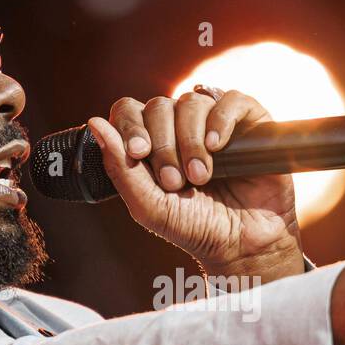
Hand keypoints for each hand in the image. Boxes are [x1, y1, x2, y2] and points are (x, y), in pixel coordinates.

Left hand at [86, 90, 303, 282]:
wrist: (245, 245)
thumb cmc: (196, 228)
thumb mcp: (150, 206)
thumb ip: (120, 168)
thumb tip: (94, 123)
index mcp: (152, 144)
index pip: (129, 111)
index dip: (129, 126)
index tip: (139, 153)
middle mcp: (181, 128)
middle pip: (159, 106)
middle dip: (164, 146)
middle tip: (176, 181)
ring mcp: (214, 122)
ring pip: (192, 103)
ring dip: (191, 141)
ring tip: (201, 176)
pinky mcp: (249, 123)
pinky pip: (231, 99)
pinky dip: (221, 119)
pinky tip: (218, 146)